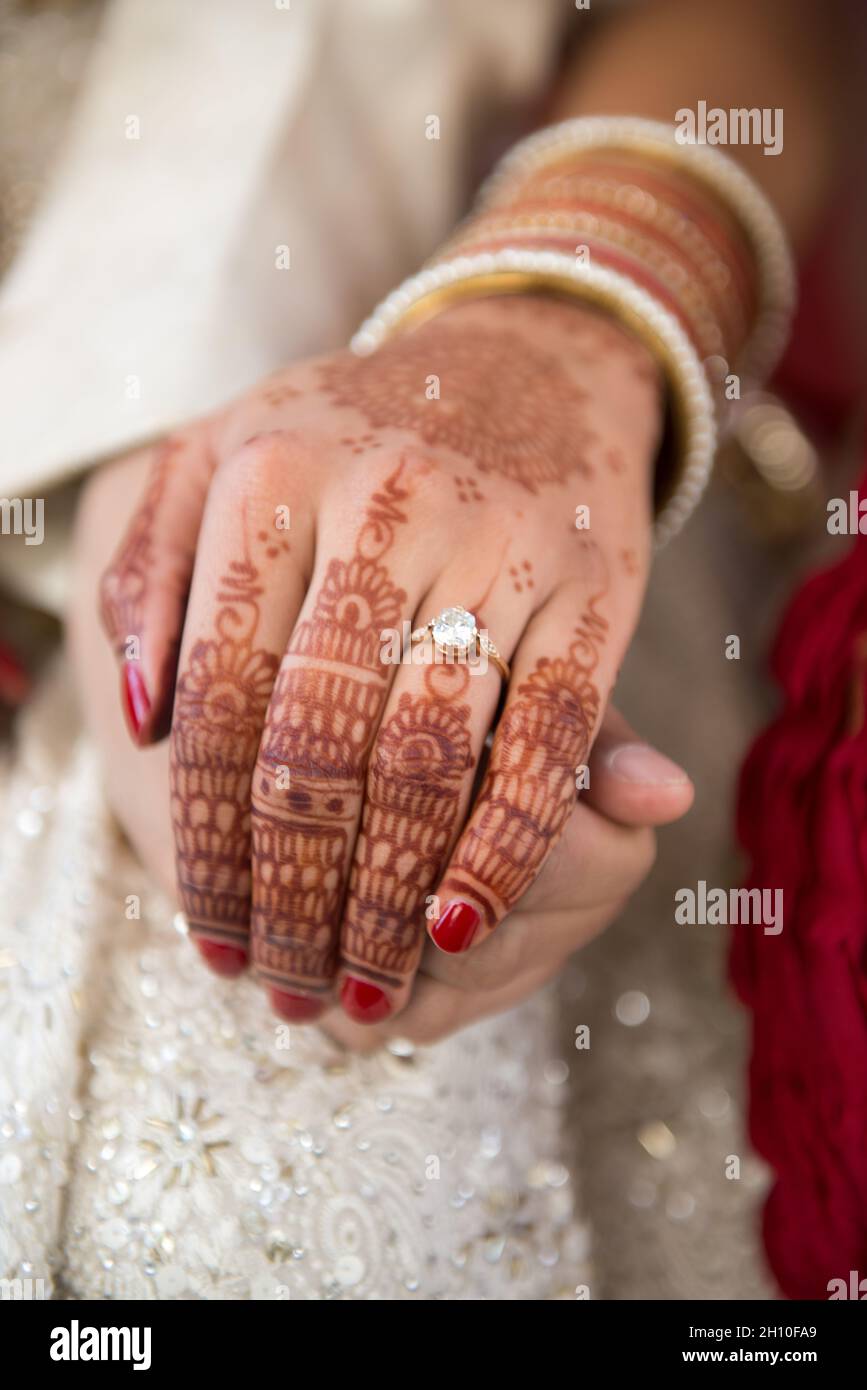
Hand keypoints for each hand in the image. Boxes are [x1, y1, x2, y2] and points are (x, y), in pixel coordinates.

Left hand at [97, 293, 663, 1023]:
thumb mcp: (223, 456)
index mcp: (270, 475)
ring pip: (428, 754)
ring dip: (389, 896)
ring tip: (363, 988)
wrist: (533, 360)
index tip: (209, 936)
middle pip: (317, 744)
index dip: (210, 838)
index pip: (221, 696)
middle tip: (285, 988)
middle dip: (294, 894)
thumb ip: (152, 571)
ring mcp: (497, 543)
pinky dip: (507, 843)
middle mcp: (382, 503)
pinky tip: (462, 922)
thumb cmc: (354, 432)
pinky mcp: (595, 586)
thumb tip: (140, 715)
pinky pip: (550, 736)